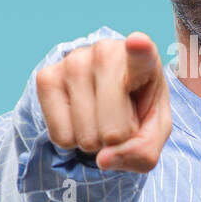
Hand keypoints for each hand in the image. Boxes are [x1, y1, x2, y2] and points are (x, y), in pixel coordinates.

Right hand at [35, 32, 171, 172]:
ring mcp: (72, 62)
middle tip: (120, 118)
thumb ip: (143, 152)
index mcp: (144, 60)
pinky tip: (80, 116)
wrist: (105, 95)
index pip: (141, 54)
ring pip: (86, 137)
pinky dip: (72, 141)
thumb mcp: (154, 132)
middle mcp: (106, 53)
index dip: (139, 49)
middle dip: (118, 140)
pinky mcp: (46, 77)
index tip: (137, 42)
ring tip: (100, 115)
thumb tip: (102, 160)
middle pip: (114, 131)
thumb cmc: (137, 109)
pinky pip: (60, 137)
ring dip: (95, 141)